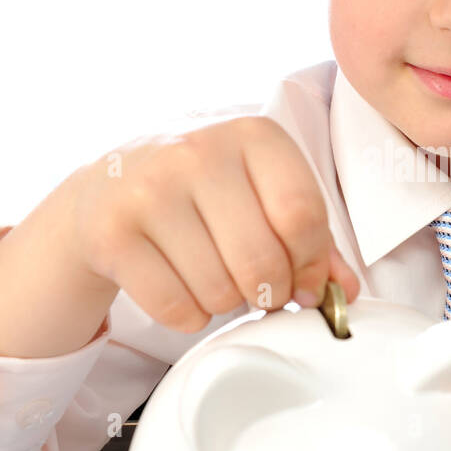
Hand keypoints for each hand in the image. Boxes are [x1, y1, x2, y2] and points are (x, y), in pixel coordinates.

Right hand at [61, 115, 360, 331]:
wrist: (106, 187)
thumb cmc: (200, 191)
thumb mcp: (260, 192)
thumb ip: (309, 238)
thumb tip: (344, 290)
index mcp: (251, 135)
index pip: (301, 214)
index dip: (311, 264)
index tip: (306, 283)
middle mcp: (198, 153)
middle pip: (262, 260)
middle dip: (270, 292)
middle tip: (261, 289)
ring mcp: (149, 190)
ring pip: (219, 290)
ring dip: (226, 303)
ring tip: (214, 277)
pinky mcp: (112, 233)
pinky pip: (176, 308)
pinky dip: (188, 315)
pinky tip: (181, 287)